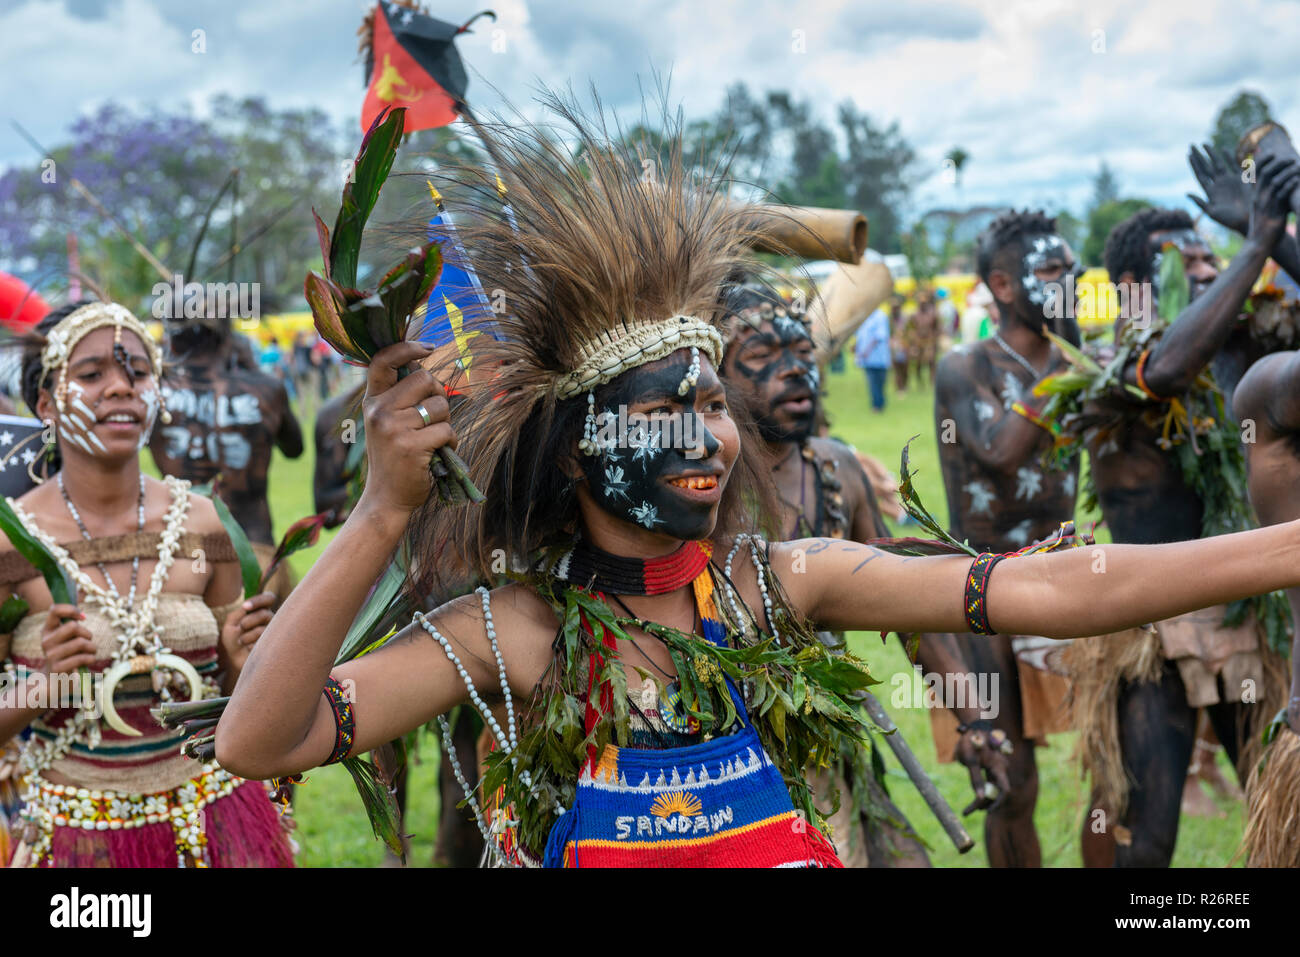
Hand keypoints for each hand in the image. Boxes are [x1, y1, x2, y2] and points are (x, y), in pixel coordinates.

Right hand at [39, 603, 93, 675]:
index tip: (83, 617)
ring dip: (92, 647)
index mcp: (47, 630)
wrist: (54, 680)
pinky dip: (91, 658)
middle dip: (87, 633)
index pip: (55, 610)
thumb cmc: (65, 654)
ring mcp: (50, 655)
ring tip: (91, 651)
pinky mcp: (57, 668)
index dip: (71, 610)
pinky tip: (89, 660)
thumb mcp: (64, 638)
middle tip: (88, 641)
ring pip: (80, 642)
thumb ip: (70, 626)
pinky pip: (82, 657)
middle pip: (73, 626)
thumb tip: (82, 615)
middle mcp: (46, 641)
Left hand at [219, 592, 275, 671]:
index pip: (269, 598)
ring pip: (264, 628)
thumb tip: (247, 608)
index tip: (245, 607)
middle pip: (265, 614)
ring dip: (248, 635)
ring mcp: (274, 632)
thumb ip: (238, 613)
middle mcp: (271, 619)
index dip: (259, 600)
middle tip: (241, 627)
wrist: (237, 660)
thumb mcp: (231, 624)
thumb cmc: (234, 640)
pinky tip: (249, 649)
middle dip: (249, 620)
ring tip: (241, 641)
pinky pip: (265, 641)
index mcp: (261, 610)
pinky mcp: (275, 644)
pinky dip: (251, 645)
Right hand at [357, 341, 454, 516]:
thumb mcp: (387, 423)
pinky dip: (451, 442)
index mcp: (373, 401)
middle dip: (439, 395)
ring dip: (446, 422)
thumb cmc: (394, 457)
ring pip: (440, 406)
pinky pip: (447, 430)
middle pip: (425, 379)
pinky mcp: (411, 446)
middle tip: (435, 417)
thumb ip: (401, 398)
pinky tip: (439, 453)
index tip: (427, 348)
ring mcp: (393, 428)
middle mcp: (379, 411)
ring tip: (433, 440)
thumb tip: (429, 372)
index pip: (382, 360)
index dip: (406, 347)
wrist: (386, 498)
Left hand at [953, 720, 1013, 814]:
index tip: (986, 812)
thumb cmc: (971, 741)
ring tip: (969, 809)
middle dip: (985, 803)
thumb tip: (981, 798)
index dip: (997, 803)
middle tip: (969, 811)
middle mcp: (1001, 768)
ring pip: (992, 787)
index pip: (1004, 791)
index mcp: (999, 767)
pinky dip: (981, 789)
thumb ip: (975, 780)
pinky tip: (975, 797)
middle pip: (997, 791)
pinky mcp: (990, 766)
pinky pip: (988, 781)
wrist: (971, 724)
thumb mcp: (970, 761)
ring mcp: (996, 767)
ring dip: (982, 798)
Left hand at [1188, 144, 1249, 235]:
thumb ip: (1200, 202)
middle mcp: (1218, 184)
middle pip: (1207, 167)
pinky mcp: (1241, 180)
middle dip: (1199, 156)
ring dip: (1212, 154)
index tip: (1188, 154)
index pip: (1200, 174)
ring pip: (1218, 164)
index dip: (1194, 164)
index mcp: (1210, 191)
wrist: (1248, 220)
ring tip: (1205, 144)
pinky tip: (1224, 149)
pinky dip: (1229, 157)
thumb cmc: (1229, 220)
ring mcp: (1229, 181)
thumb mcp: (1212, 213)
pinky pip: (1234, 165)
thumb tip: (1186, 193)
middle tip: (1192, 145)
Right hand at [1247, 155, 1299, 247]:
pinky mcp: (1275, 211)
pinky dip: (1290, 185)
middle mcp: (1258, 198)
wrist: (1259, 244)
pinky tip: (1297, 180)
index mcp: (1254, 196)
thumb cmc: (1264, 226)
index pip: (1255, 173)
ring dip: (1287, 172)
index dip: (1263, 161)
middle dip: (1278, 163)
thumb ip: (1267, 196)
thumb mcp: (1262, 209)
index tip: (1272, 153)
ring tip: (1297, 166)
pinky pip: (1282, 194)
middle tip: (1290, 158)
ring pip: (1275, 182)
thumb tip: (1277, 184)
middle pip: (1265, 174)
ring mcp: (1266, 204)